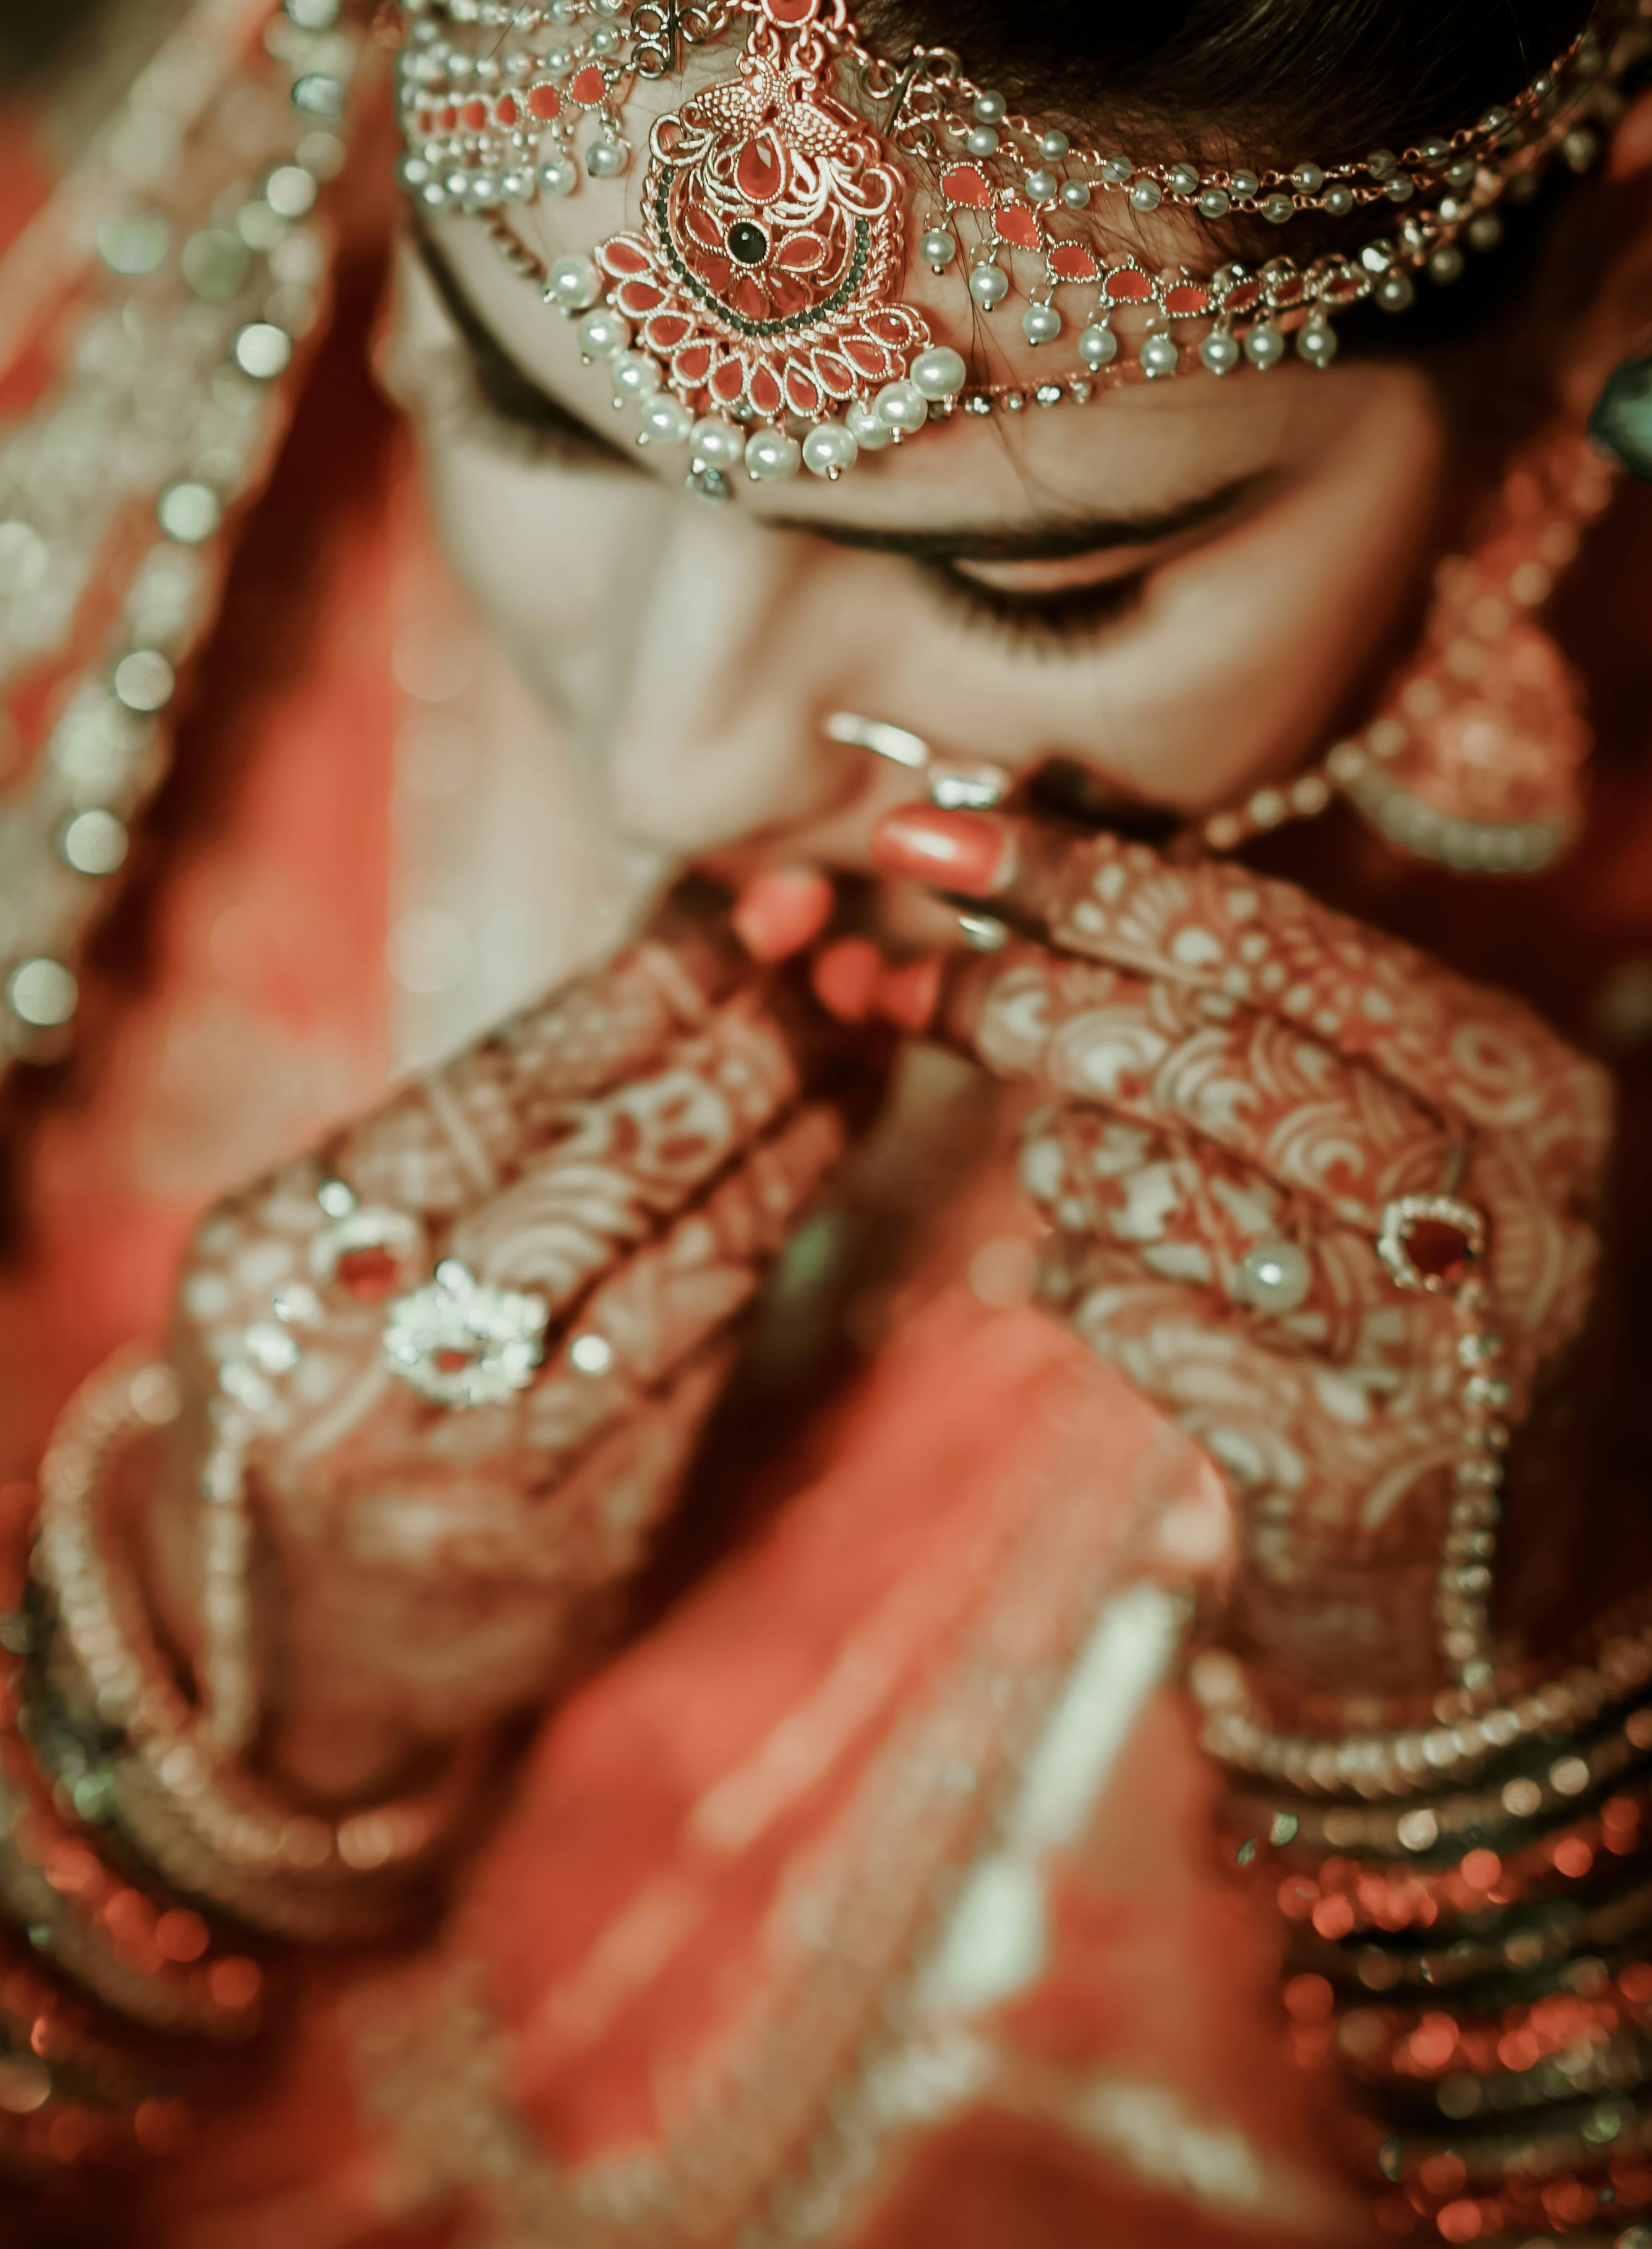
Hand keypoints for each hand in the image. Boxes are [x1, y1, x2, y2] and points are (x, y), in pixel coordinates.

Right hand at [143, 903, 855, 1802]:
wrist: (265, 1644)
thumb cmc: (304, 1377)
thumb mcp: (320, 1234)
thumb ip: (469, 1117)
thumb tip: (675, 945)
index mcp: (276, 1264)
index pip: (497, 1088)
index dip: (648, 984)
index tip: (755, 905)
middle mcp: (366, 1374)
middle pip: (603, 1171)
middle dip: (745, 1047)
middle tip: (839, 960)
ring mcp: (481, 1476)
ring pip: (685, 1266)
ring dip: (795, 1139)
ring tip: (861, 1045)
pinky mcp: (582, 1549)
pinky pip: (708, 1363)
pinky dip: (767, 1249)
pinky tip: (814, 1166)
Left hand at [853, 805, 1613, 1702]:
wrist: (1471, 1597)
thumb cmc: (1380, 1303)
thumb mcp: (1374, 1135)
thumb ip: (1235, 1009)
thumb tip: (1001, 878)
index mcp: (1514, 1085)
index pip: (1273, 937)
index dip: (1084, 875)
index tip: (927, 835)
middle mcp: (1503, 1207)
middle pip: (1209, 1052)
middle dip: (1030, 1001)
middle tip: (918, 987)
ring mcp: (1432, 1345)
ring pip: (1157, 1182)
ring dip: (1063, 1166)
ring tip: (1083, 1183)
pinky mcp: (1341, 1465)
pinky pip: (1128, 1317)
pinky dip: (1070, 1284)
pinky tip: (1091, 1287)